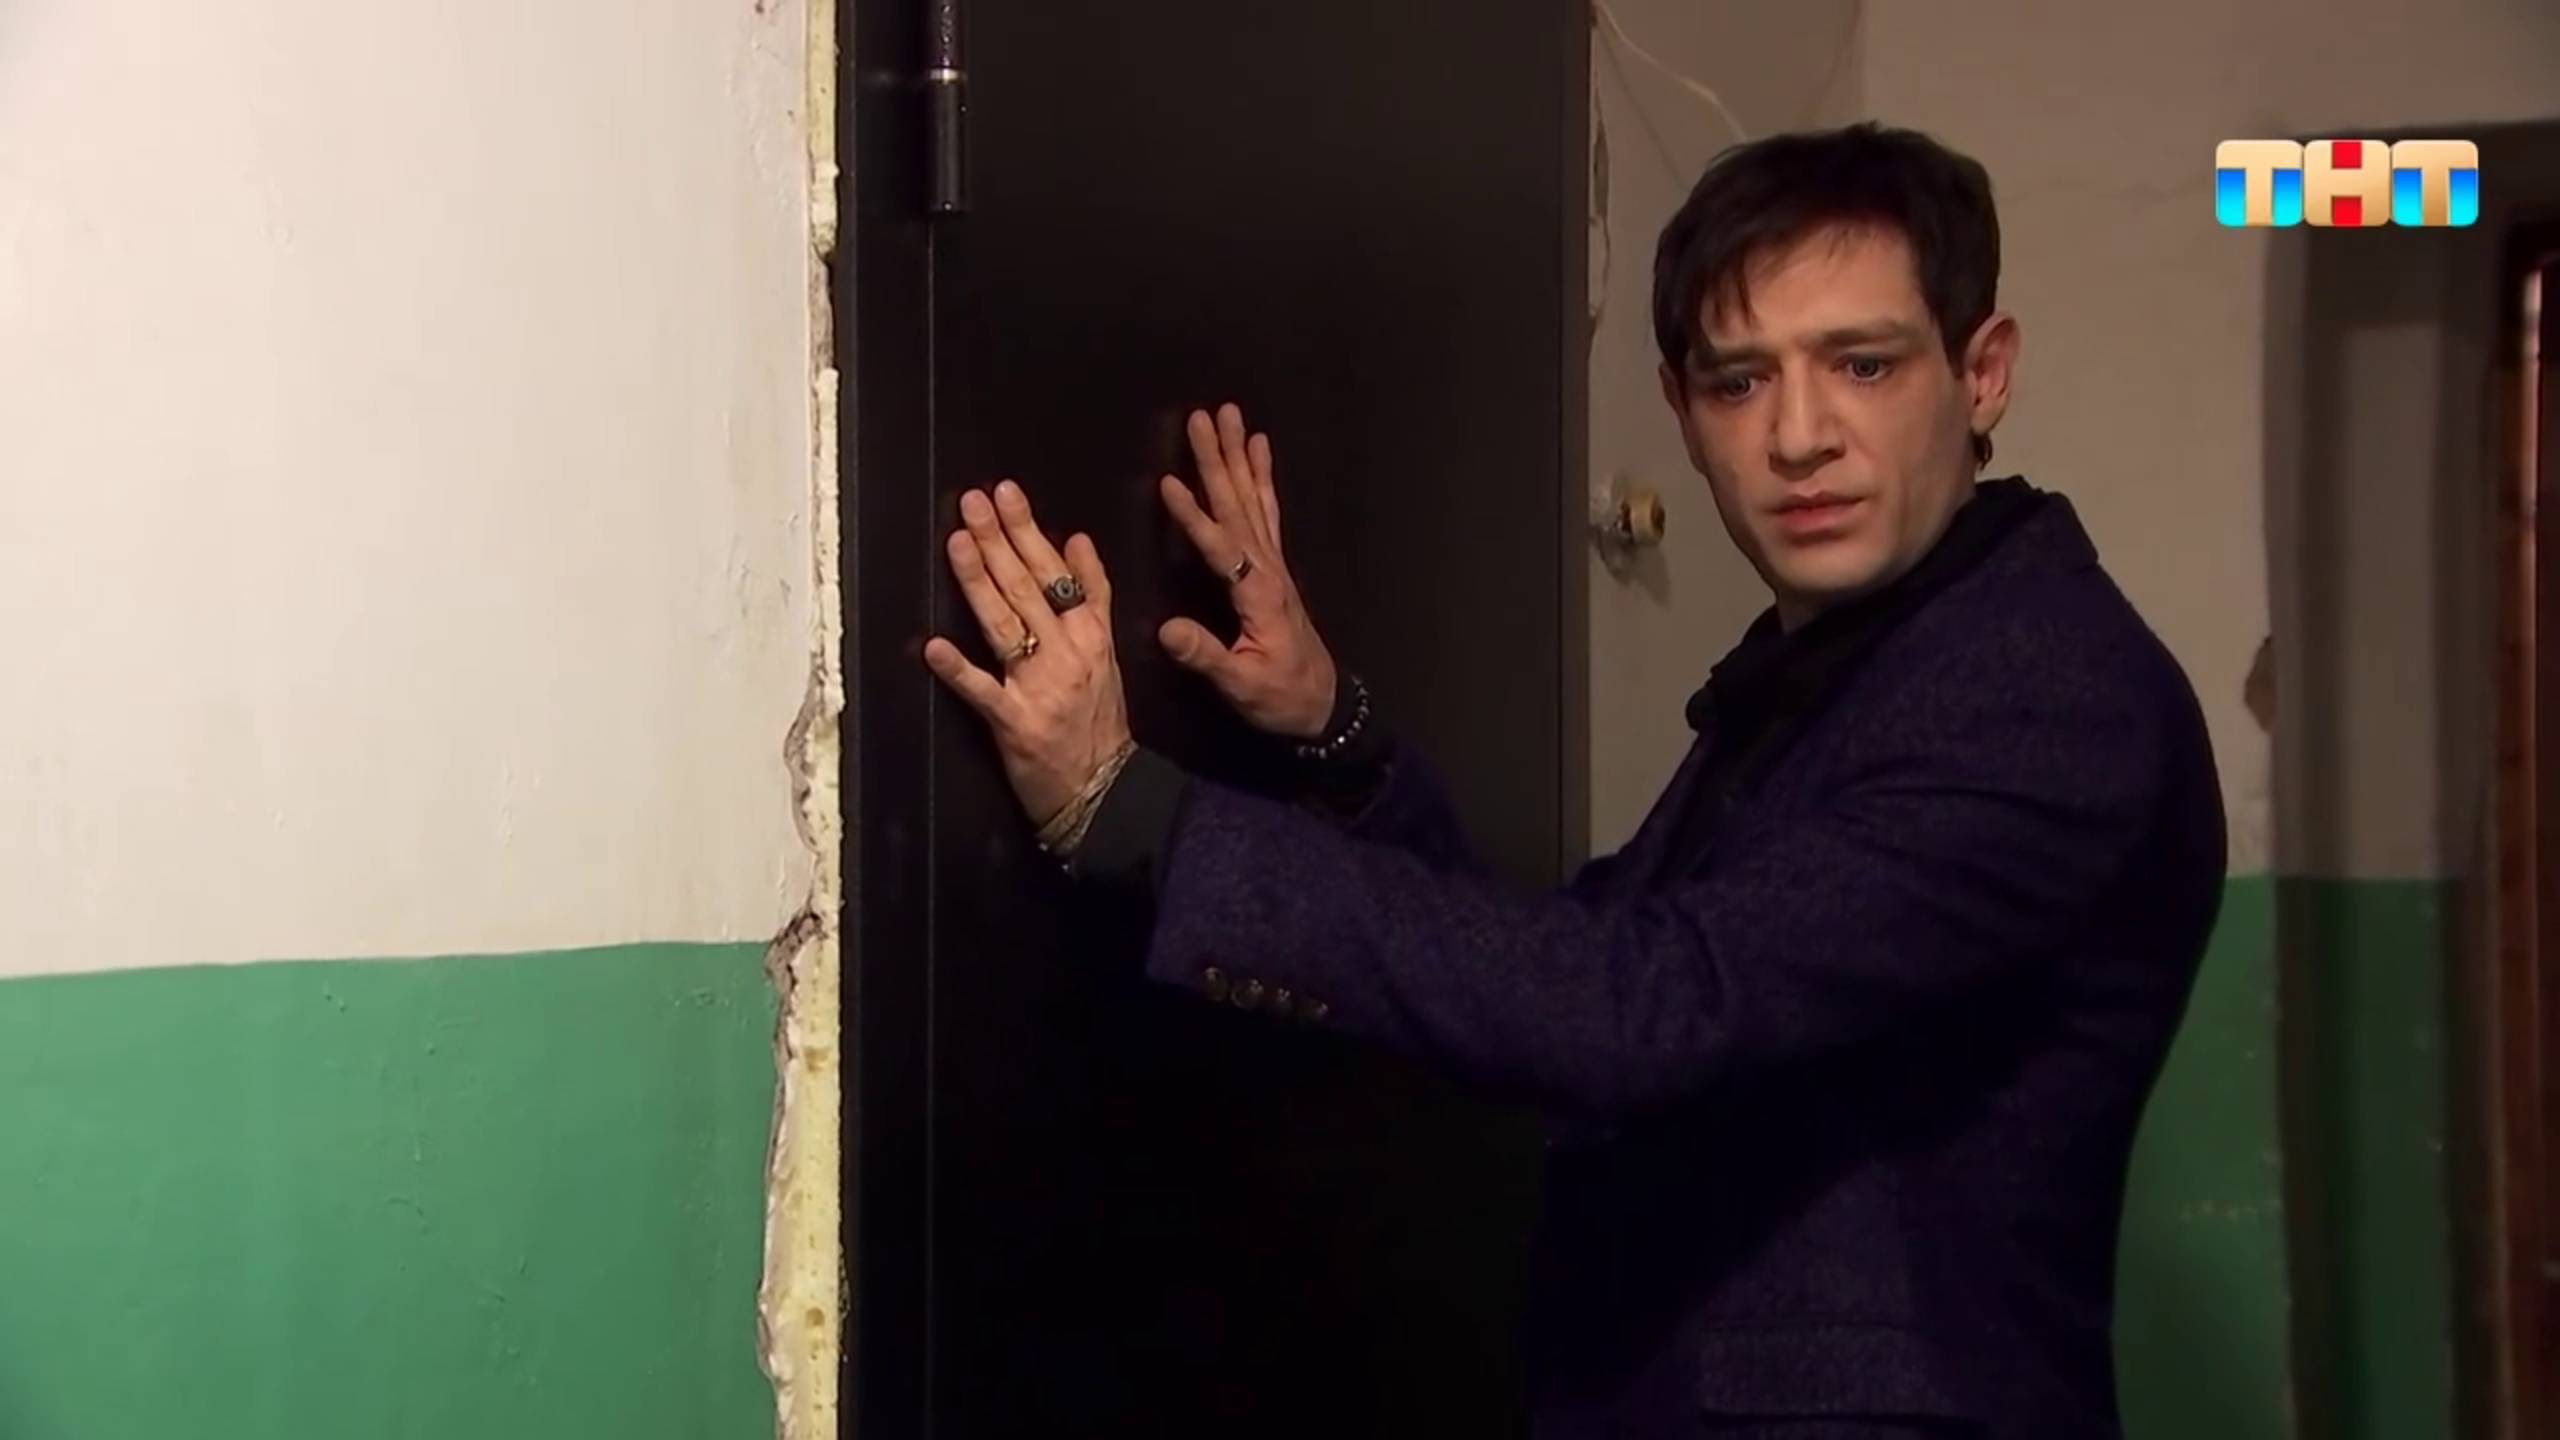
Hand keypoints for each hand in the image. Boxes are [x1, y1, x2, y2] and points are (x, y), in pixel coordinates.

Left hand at [922, 481, 1132, 825]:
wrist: (1104, 789)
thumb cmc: (1099, 720)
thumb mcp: (1107, 651)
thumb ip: (1093, 595)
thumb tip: (1077, 538)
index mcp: (1091, 633)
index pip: (1056, 571)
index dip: (1028, 530)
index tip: (1006, 492)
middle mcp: (1069, 653)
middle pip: (1028, 588)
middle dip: (998, 540)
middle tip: (972, 500)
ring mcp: (1040, 687)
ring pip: (1005, 624)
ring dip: (979, 581)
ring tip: (958, 542)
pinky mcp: (1016, 723)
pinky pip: (983, 691)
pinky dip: (958, 671)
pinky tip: (933, 648)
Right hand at [1158, 403, 1339, 740]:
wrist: (1322, 705)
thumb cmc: (1280, 697)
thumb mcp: (1242, 685)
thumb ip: (1207, 656)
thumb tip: (1167, 630)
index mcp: (1257, 594)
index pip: (1222, 548)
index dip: (1195, 517)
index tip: (1169, 483)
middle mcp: (1268, 570)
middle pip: (1238, 506)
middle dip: (1217, 461)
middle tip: (1202, 417)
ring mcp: (1274, 564)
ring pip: (1252, 500)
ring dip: (1237, 457)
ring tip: (1228, 415)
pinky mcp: (1275, 567)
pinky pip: (1268, 511)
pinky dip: (1262, 478)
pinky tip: (1259, 448)